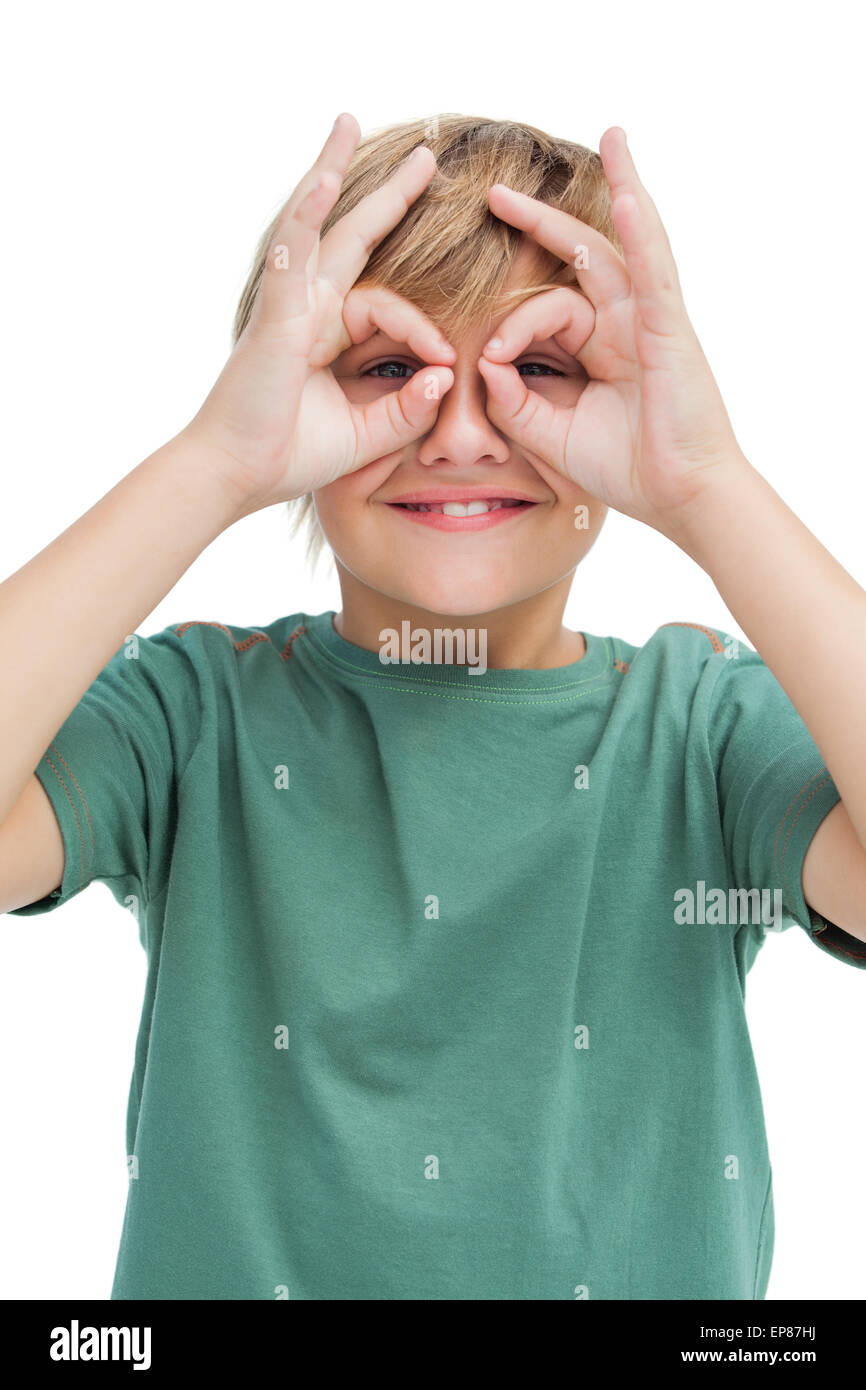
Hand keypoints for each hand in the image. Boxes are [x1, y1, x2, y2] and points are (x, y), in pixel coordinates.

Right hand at [187, 113, 454, 512]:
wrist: (238, 476)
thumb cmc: (289, 456)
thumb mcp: (365, 435)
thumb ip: (407, 410)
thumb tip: (444, 375)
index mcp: (326, 333)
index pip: (387, 306)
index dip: (423, 327)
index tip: (446, 359)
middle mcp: (305, 309)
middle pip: (350, 235)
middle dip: (388, 194)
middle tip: (426, 154)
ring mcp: (286, 306)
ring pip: (311, 225)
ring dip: (329, 171)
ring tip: (345, 123)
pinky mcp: (273, 317)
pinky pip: (291, 256)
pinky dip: (306, 217)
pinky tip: (323, 180)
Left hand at [478, 127, 744, 532]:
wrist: (678, 497)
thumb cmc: (626, 468)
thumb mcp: (551, 435)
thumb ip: (514, 401)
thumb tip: (484, 361)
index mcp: (600, 346)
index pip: (546, 311)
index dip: (510, 330)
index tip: (491, 363)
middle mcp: (626, 323)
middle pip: (582, 258)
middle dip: (539, 223)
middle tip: (495, 193)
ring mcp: (651, 320)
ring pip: (629, 243)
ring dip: (623, 186)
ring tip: (613, 136)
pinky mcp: (670, 329)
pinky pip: (655, 270)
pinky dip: (643, 231)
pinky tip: (631, 193)